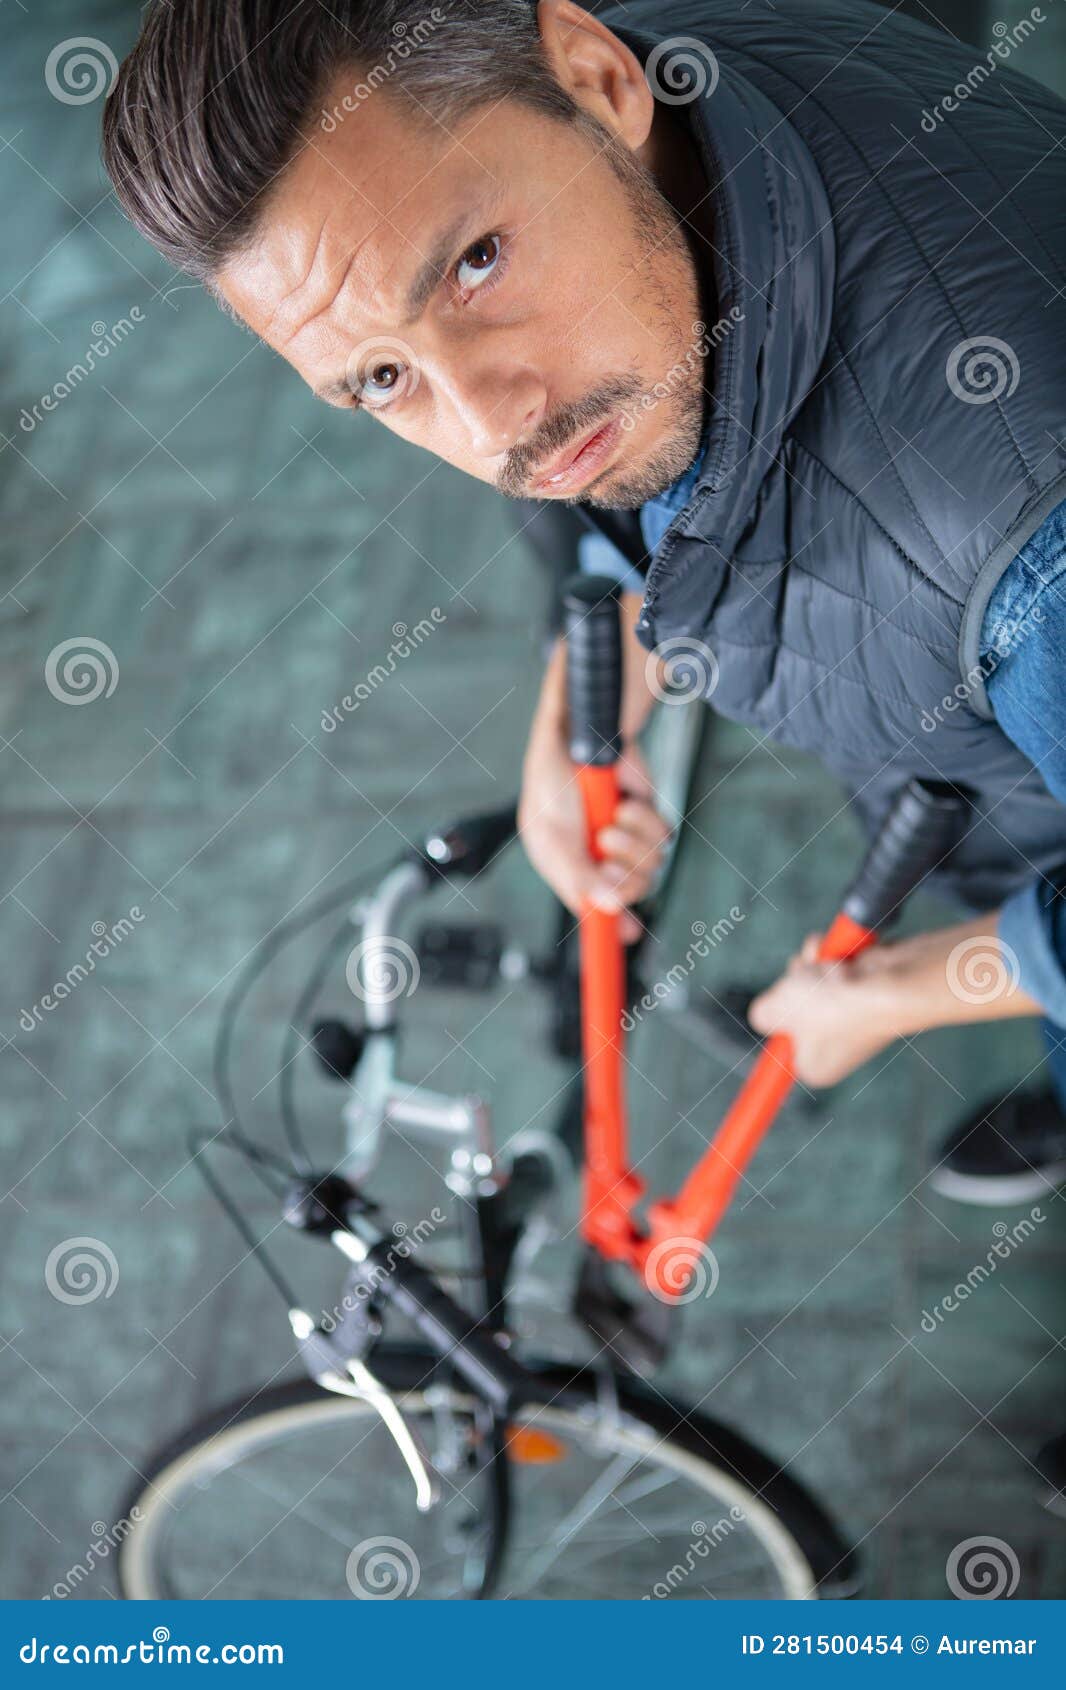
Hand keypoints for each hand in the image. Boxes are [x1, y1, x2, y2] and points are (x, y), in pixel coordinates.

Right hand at [519, 719, 669, 943]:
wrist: (582, 730)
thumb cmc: (554, 779)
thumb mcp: (554, 834)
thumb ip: (577, 876)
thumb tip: (608, 911)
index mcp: (564, 867)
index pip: (588, 910)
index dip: (609, 934)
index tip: (628, 941)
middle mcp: (595, 858)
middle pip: (629, 895)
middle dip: (625, 877)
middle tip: (608, 854)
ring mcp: (624, 839)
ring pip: (650, 868)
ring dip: (633, 844)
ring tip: (612, 820)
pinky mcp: (646, 819)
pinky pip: (662, 838)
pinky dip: (646, 821)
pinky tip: (627, 803)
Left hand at [747, 935, 904, 1087]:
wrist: (892, 982)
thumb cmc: (833, 1004)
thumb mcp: (777, 1009)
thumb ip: (762, 1014)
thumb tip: (767, 1013)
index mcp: (816, 1065)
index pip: (784, 1052)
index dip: (778, 1030)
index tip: (779, 1025)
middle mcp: (835, 1045)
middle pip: (794, 1006)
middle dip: (793, 982)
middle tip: (800, 979)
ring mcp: (852, 1015)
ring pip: (812, 979)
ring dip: (812, 962)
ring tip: (824, 962)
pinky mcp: (867, 987)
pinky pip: (835, 965)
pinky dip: (833, 953)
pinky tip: (839, 951)